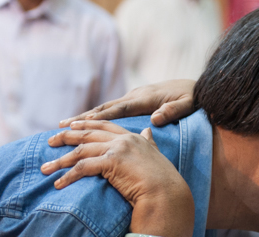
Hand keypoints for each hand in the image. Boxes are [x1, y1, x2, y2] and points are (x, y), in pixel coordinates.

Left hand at [42, 121, 194, 236]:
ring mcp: (117, 149)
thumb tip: (147, 131)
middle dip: (66, 137)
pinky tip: (58, 184)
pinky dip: (68, 176)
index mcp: (133, 137)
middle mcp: (124, 139)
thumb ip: (150, 143)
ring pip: (81, 151)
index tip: (70, 126)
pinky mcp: (111, 162)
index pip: (104, 125)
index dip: (86, 125)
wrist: (168, 195)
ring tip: (45, 168)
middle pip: (88, 134)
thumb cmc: (164, 183)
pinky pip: (83, 168)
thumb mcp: (156, 156)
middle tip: (50, 141)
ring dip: (61, 161)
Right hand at [59, 79, 196, 127]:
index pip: (117, 110)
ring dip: (86, 117)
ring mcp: (134, 97)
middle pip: (104, 108)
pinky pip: (112, 109)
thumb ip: (172, 112)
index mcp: (145, 99)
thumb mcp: (187, 105)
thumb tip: (155, 119)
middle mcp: (136, 96)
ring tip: (65, 125)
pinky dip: (98, 116)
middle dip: (83, 118)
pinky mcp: (136, 100)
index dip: (97, 117)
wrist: (197, 87)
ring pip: (105, 108)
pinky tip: (87, 124)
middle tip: (60, 126)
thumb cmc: (193, 98)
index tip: (78, 124)